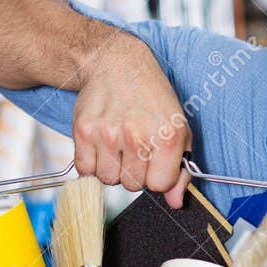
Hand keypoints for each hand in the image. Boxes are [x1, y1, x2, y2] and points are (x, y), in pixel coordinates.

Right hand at [70, 37, 191, 207]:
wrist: (116, 64)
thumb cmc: (151, 97)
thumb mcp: (179, 128)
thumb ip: (181, 170)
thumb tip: (176, 203)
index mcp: (167, 137)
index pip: (159, 185)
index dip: (156, 176)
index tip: (153, 161)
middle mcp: (138, 136)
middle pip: (132, 185)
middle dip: (133, 171)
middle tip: (133, 146)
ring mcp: (109, 134)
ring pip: (108, 179)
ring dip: (112, 167)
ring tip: (117, 143)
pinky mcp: (84, 131)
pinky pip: (85, 170)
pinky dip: (91, 162)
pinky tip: (101, 143)